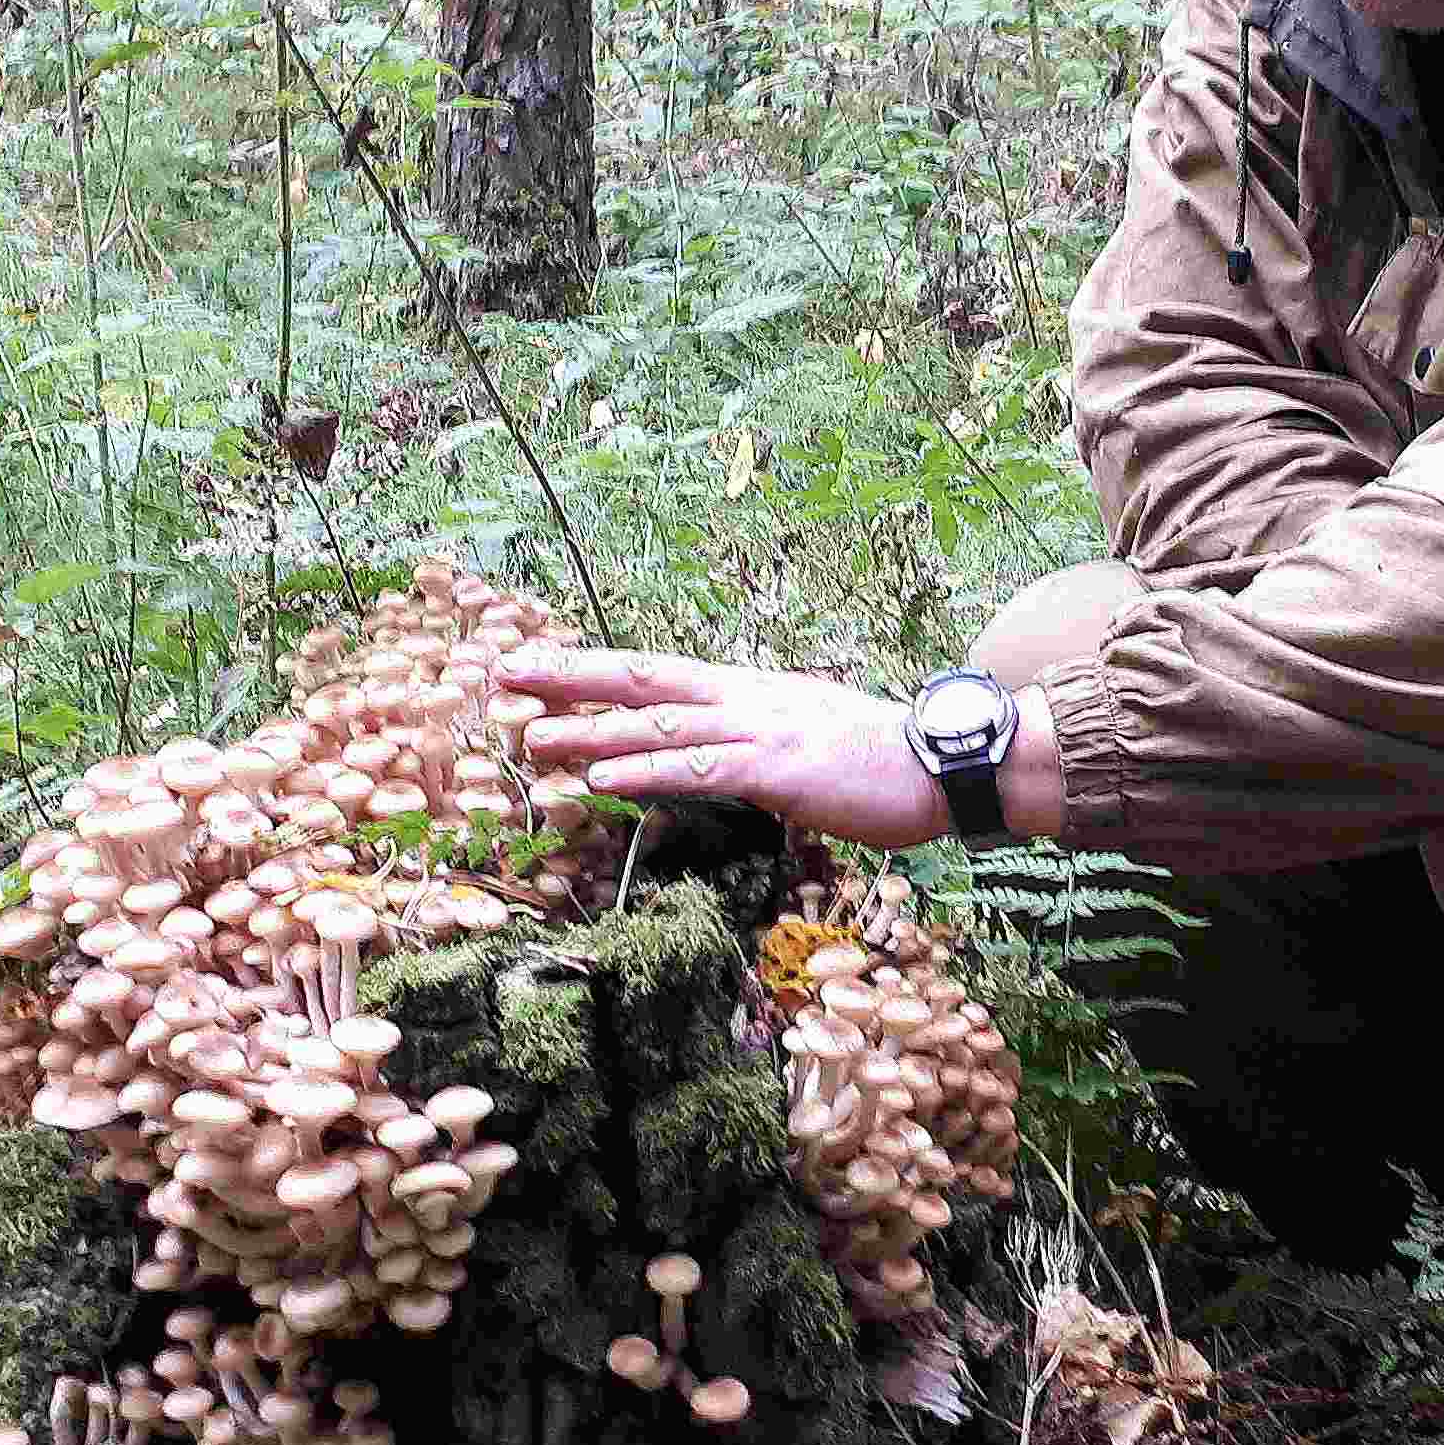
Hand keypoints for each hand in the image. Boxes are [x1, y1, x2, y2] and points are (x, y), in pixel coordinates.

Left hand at [503, 648, 955, 849]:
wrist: (939, 764)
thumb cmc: (878, 759)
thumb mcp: (805, 736)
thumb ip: (755, 740)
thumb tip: (719, 754)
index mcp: (747, 691)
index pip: (655, 674)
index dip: (592, 668)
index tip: (537, 664)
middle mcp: (743, 700)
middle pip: (641, 682)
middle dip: (570, 678)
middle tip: (504, 674)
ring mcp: (758, 731)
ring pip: (658, 727)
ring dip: (591, 731)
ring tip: (530, 733)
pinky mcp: (775, 770)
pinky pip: (697, 772)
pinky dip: (645, 773)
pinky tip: (601, 780)